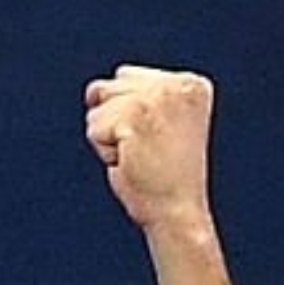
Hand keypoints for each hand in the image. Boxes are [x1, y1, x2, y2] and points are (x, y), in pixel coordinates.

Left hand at [84, 64, 213, 233]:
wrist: (175, 208)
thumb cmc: (162, 174)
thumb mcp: (155, 124)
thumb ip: (133, 96)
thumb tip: (92, 90)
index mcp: (190, 82)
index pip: (125, 76)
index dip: (126, 113)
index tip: (156, 137)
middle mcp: (177, 84)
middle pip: (107, 89)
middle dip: (113, 124)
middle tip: (143, 148)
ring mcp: (157, 98)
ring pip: (97, 110)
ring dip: (107, 138)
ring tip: (137, 154)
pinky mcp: (135, 116)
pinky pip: (94, 130)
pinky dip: (103, 151)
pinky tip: (129, 161)